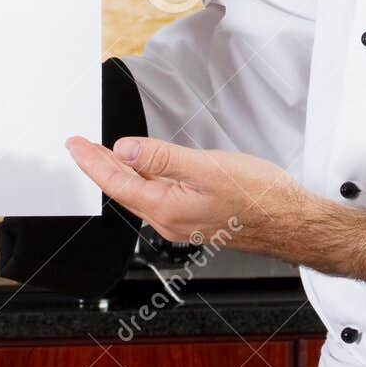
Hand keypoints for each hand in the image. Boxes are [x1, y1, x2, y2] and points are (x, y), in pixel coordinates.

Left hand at [66, 135, 304, 253]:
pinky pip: (158, 197)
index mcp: (166, 210)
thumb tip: (124, 149)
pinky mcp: (195, 218)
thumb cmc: (258, 198)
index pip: (116, 183)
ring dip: (121, 173)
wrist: (290, 222)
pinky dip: (144, 179)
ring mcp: (182, 222)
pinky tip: (146, 169)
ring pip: (141, 194)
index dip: (91, 161)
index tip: (74, 145)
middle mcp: (168, 221)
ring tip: (105, 153)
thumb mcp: (207, 168)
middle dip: (100, 167)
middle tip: (81, 146)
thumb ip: (162, 159)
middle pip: (124, 190)